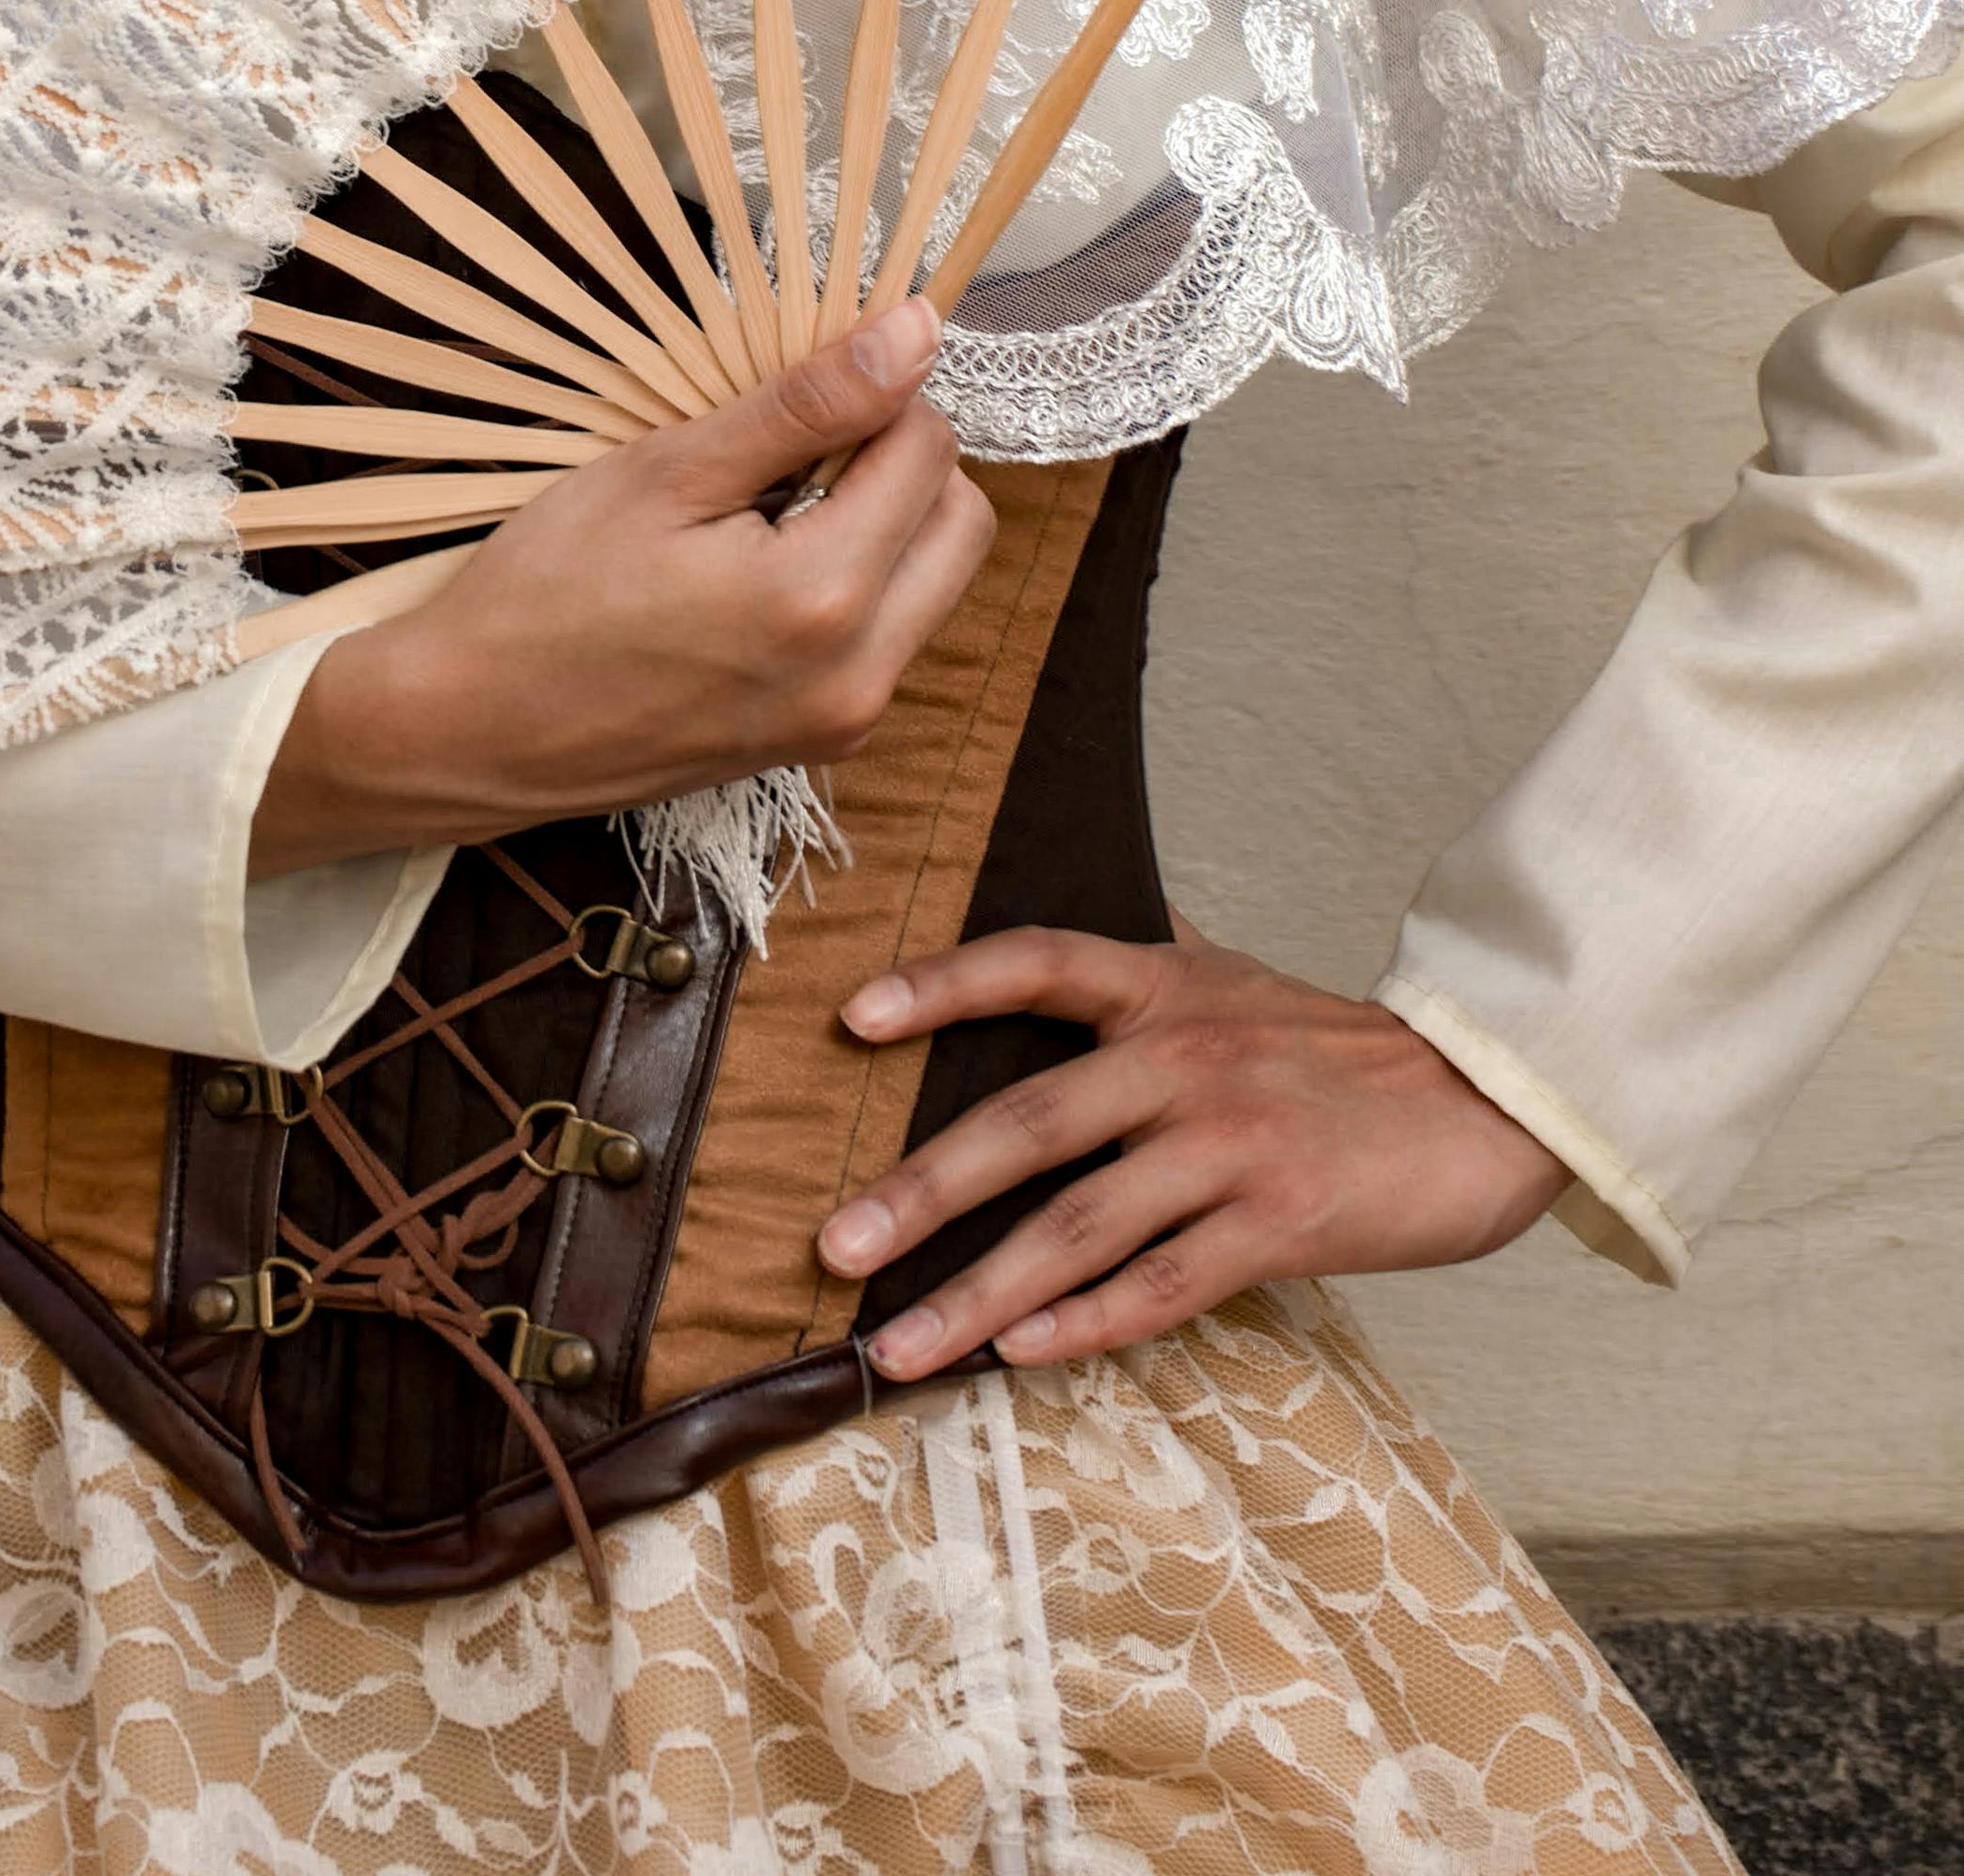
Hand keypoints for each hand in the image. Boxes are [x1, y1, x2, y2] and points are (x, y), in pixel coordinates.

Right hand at [249, 298, 994, 874]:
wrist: (469, 731)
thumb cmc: (544, 593)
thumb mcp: (666, 472)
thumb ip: (806, 405)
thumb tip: (917, 332)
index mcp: (822, 600)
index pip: (929, 451)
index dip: (877, 393)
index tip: (800, 386)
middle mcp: (860, 676)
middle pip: (962, 522)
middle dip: (902, 459)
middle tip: (791, 442)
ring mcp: (847, 722)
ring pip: (936, 579)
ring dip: (885, 521)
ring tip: (766, 506)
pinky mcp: (824, 742)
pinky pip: (891, 633)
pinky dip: (856, 580)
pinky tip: (756, 565)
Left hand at [816, 917, 1567, 1374]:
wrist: (1486, 1102)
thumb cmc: (1343, 1055)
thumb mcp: (1237, 984)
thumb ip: (1143, 977)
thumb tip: (1048, 965)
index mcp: (1165, 988)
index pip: (1034, 963)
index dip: (941, 983)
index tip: (853, 1020)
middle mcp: (1185, 1057)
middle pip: (1029, 1121)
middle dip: (921, 1188)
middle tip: (834, 1241)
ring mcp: (1230, 1146)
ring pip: (1079, 1226)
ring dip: (978, 1293)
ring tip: (900, 1345)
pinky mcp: (1278, 1225)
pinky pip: (1162, 1284)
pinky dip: (1086, 1324)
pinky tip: (1022, 1356)